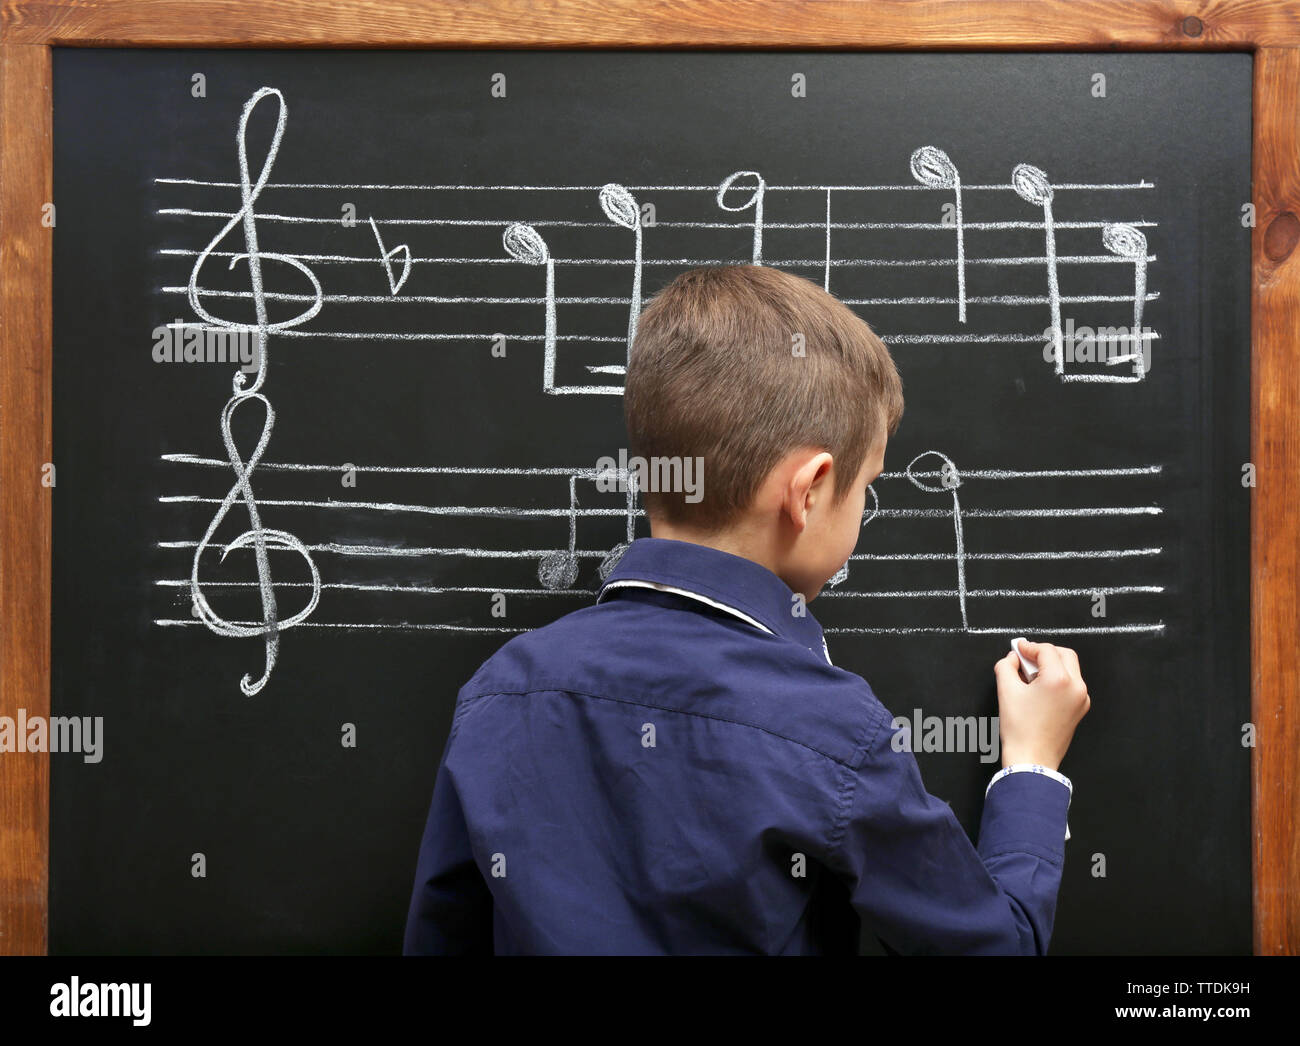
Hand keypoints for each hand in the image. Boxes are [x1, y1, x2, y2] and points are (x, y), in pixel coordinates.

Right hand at [993, 641, 1089, 770]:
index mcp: (1059, 680)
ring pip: (1070, 669)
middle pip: (1064, 655)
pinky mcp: (1080, 709)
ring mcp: (1081, 699)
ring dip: (1052, 665)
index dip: (1029, 647)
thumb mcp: (1006, 691)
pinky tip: (1040, 689)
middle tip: (1026, 658)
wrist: (1032, 759)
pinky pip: (1072, 684)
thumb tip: (1012, 658)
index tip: (1018, 648)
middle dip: (1044, 653)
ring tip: (1031, 675)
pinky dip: (1058, 679)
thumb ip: (1006, 666)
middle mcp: (1076, 687)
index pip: (1046, 650)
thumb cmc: (1020, 729)